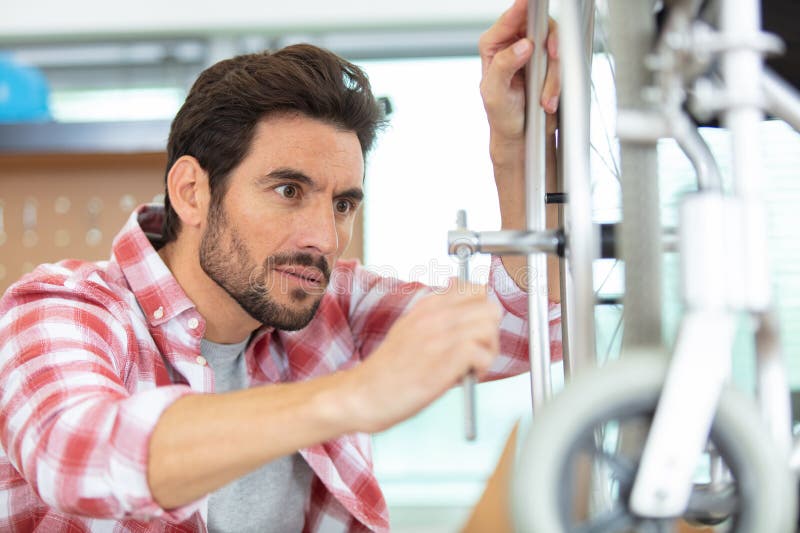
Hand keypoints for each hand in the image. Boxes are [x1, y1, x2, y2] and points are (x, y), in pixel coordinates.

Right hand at [345, 280, 500, 432]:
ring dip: (489, 350)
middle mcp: (434, 316)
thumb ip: (437, 313)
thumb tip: (461, 295)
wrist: (364, 394)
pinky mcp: (442, 361)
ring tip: (473, 366)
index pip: (475, 288)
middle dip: (491, 331)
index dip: (483, 311)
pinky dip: (482, 367)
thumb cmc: (390, 369)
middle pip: (489, 306)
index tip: (476, 331)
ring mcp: (438, 336)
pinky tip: (467, 377)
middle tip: (478, 352)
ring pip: (489, 327)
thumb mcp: (410, 328)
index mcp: (427, 306)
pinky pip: (481, 353)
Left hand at [479, 0, 559, 148]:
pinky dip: (560, 83)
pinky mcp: (553, 65)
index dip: (522, 7)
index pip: (510, 19)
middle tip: (554, 56)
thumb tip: (523, 45)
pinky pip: (566, 64)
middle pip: (541, 27)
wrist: (520, 135)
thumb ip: (504, 65)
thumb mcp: (495, 93)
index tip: (530, 1)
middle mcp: (516, 44)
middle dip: (550, 47)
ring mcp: (537, 53)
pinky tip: (548, 100)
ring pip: (558, 46)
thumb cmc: (502, 115)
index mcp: (495, 46)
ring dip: (555, 75)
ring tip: (544, 100)